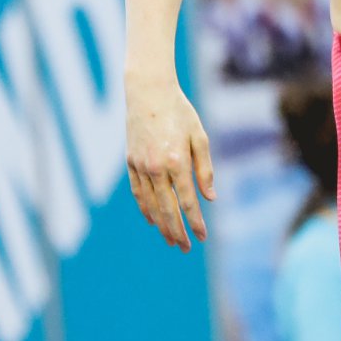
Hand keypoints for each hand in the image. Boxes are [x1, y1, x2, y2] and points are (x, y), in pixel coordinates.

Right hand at [126, 78, 215, 250]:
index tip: (203, 237)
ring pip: (151, 204)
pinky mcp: (130, 163)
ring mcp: (140, 166)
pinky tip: (152, 220)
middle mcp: (156, 167)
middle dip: (177, 231)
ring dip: (161, 225)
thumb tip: (210, 198)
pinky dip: (145, 208)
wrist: (148, 92)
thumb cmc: (180, 112)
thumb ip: (205, 170)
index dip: (195, 222)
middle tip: (186, 248)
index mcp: (177, 161)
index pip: (187, 201)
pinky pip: (138, 192)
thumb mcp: (200, 137)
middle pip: (167, 209)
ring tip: (171, 241)